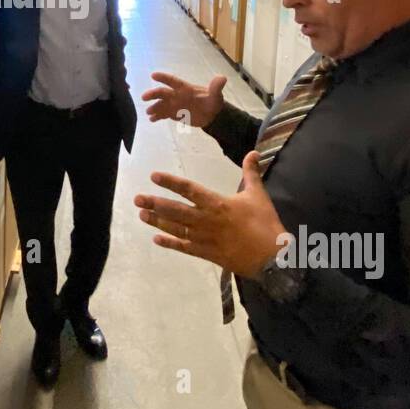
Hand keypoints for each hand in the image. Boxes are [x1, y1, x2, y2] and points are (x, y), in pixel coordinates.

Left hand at [134, 152, 286, 278]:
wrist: (272, 257)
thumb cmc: (265, 223)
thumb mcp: (258, 194)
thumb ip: (251, 173)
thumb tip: (253, 152)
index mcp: (217, 203)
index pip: (189, 189)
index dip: (170, 182)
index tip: (153, 176)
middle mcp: (206, 220)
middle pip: (175, 210)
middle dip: (155, 203)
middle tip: (137, 199)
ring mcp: (204, 238)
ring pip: (176, 228)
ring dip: (157, 222)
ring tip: (141, 215)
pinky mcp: (207, 254)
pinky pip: (184, 248)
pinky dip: (170, 243)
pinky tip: (157, 239)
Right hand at [141, 71, 227, 127]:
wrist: (212, 115)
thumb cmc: (212, 102)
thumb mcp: (216, 95)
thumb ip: (216, 87)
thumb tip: (222, 78)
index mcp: (185, 88)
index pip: (173, 81)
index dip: (163, 78)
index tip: (153, 75)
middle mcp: (176, 95)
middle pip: (162, 93)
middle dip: (153, 94)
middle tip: (144, 97)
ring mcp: (174, 105)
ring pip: (161, 104)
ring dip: (154, 107)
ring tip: (148, 112)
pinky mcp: (174, 114)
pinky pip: (163, 114)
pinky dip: (157, 116)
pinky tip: (152, 120)